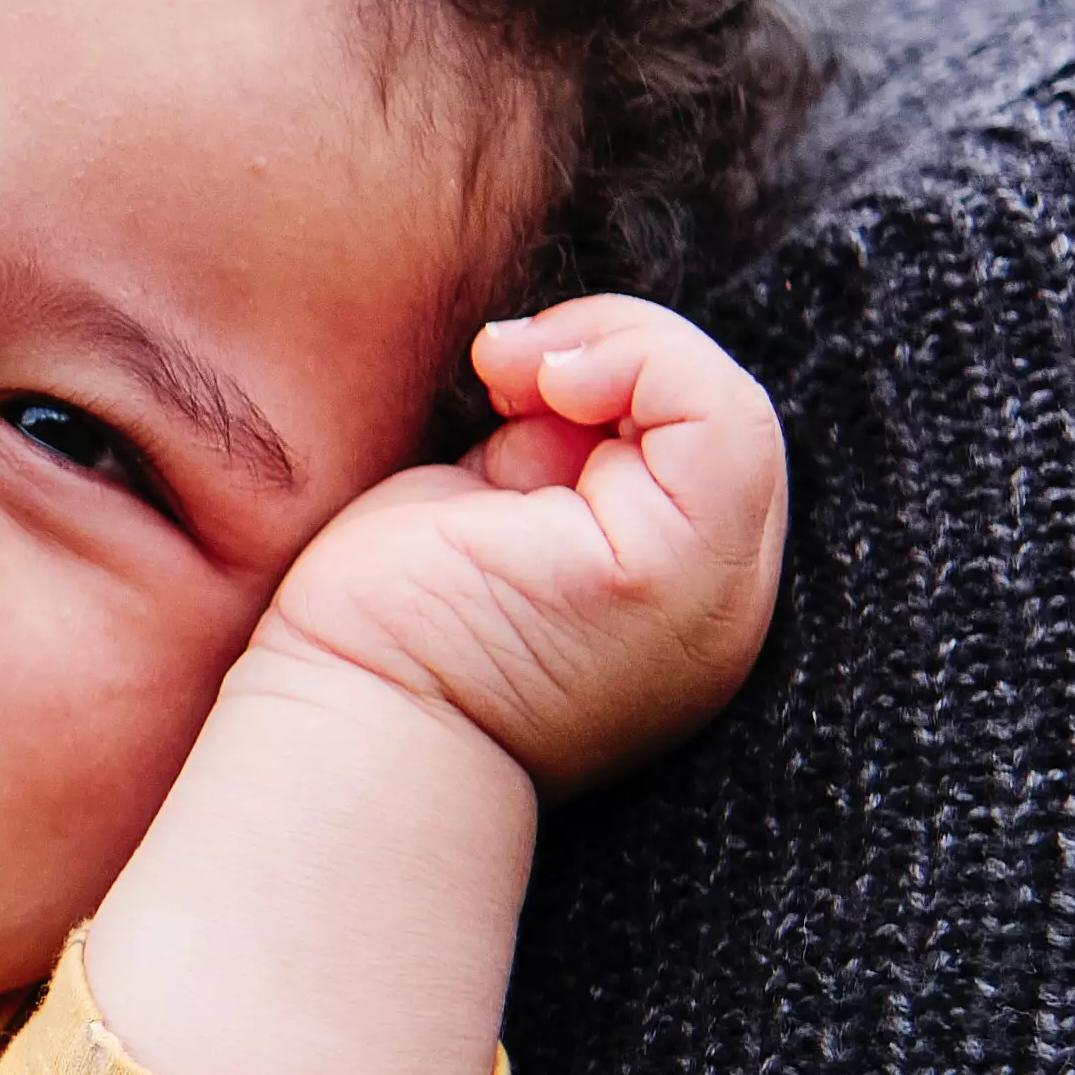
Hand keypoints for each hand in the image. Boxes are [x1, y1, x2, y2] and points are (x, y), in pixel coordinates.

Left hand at [252, 295, 791, 800]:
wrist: (342, 723)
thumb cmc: (383, 629)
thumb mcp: (495, 513)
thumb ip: (557, 454)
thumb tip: (569, 370)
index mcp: (675, 601)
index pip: (702, 448)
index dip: (625, 379)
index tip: (508, 380)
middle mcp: (714, 609)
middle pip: (724, 424)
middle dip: (618, 358)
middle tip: (501, 370)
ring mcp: (708, 600)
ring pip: (732, 410)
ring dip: (619, 351)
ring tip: (510, 375)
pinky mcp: (665, 575)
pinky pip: (722, 417)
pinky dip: (637, 358)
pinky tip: (538, 380)